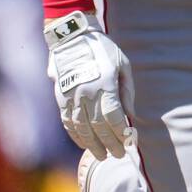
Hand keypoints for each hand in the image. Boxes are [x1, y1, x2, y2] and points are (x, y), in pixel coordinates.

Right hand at [45, 11, 134, 158]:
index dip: (121, 134)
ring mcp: (71, 96)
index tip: (129, 143)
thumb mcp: (122, 65)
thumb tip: (131, 116)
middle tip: (118, 155)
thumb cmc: (103, 49)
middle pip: (98, 127)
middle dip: (109, 144)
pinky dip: (75, 135)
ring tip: (101, 155)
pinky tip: (83, 143)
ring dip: (92, 145)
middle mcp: (86, 93)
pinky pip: (68, 121)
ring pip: (81, 128)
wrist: (72, 36)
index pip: (114, 117)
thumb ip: (127, 92)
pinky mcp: (60, 97)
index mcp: (105, 84)